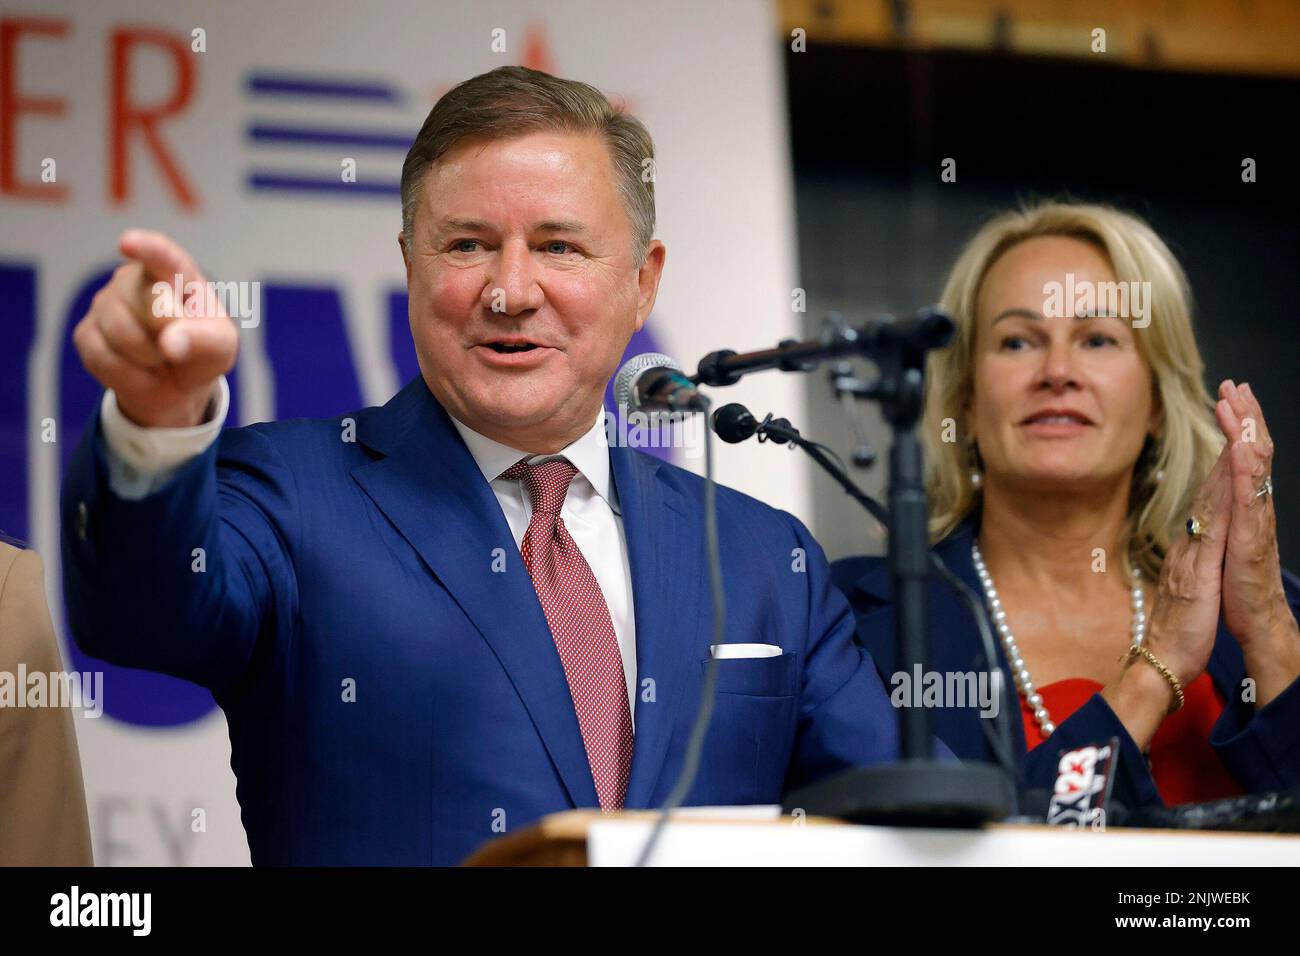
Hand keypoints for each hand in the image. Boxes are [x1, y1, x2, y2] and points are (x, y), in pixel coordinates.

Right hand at [73, 229, 237, 427]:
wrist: (176, 382)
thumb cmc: (201, 349)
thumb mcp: (221, 347)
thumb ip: (204, 341)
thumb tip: (170, 343)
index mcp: (174, 272)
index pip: (161, 255)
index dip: (146, 249)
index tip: (129, 243)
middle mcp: (132, 279)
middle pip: (147, 305)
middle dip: (170, 334)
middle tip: (180, 345)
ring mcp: (104, 304)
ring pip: (122, 334)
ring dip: (151, 359)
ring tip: (162, 358)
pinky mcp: (85, 334)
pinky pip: (104, 359)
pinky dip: (131, 377)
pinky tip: (141, 371)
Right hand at [1102, 439, 1231, 749]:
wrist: (1163, 660)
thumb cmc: (1178, 629)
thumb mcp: (1189, 587)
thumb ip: (1190, 562)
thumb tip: (1192, 543)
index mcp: (1193, 543)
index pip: (1211, 489)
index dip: (1222, 451)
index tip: (1231, 416)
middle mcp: (1191, 539)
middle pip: (1212, 479)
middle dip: (1224, 435)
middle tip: (1232, 393)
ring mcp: (1193, 550)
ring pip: (1213, 492)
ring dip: (1225, 452)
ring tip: (1236, 415)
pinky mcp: (1198, 565)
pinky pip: (1214, 524)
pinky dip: (1224, 494)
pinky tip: (1233, 471)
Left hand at [1215, 380, 1299, 700]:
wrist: (1242, 628)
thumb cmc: (1223, 595)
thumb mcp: (1209, 550)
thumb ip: (1209, 525)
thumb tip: (1203, 506)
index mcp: (1235, 513)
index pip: (1235, 461)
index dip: (1233, 429)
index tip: (1227, 396)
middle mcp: (1247, 514)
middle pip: (1249, 457)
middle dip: (1243, 419)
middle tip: (1237, 383)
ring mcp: (1251, 526)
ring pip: (1252, 472)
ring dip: (1245, 435)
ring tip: (1241, 403)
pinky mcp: (1248, 542)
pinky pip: (1247, 501)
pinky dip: (1245, 473)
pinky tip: (1241, 449)